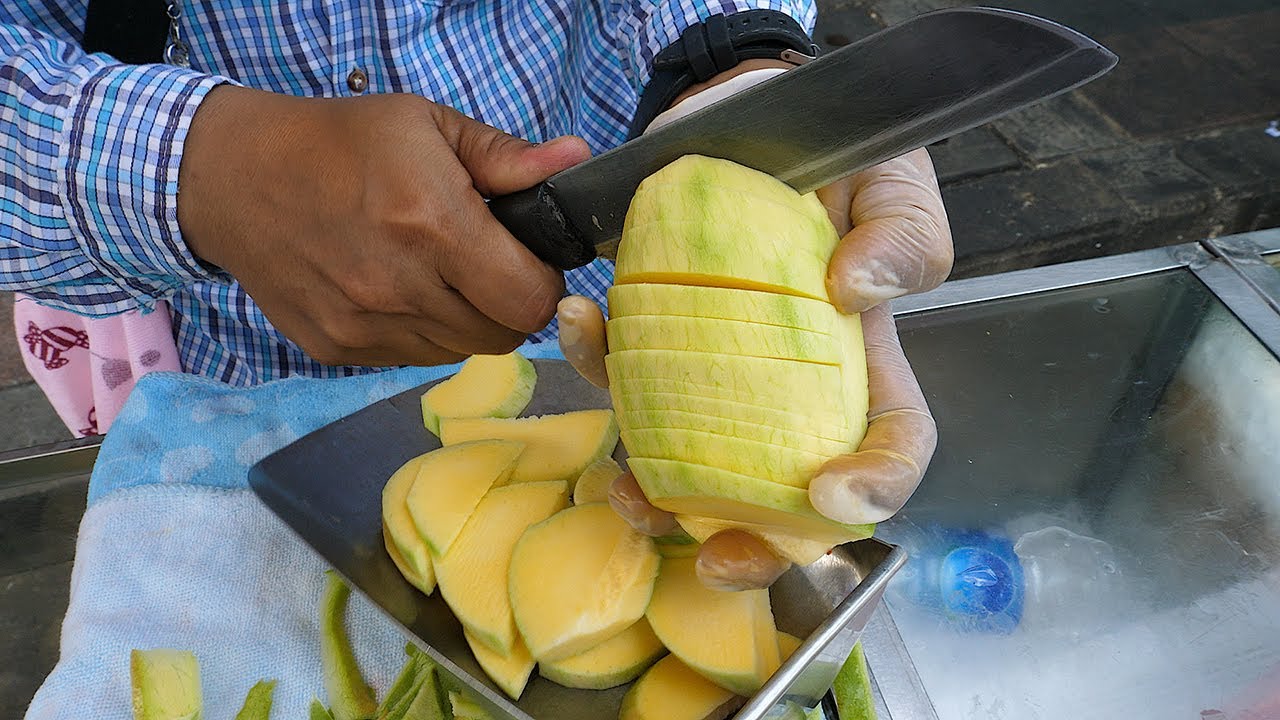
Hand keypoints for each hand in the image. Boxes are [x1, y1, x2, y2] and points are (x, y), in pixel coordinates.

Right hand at [177, 86, 590, 365]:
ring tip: (439, 271)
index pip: (529, 299)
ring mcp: (364, 326)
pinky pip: (413, 358)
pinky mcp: (338, 350)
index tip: (530, 258)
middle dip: (511, 304)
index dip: (543, 282)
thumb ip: (507, 156)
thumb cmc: (338, 142)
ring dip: (468, 320)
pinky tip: (398, 288)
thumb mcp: (426, 125)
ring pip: (460, 352)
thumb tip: (575, 162)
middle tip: (488, 264)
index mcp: (430, 223)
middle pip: (503, 336)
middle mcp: (398, 286)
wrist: (233, 178)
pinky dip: (423, 332)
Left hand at [558, 64, 950, 590]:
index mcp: (860, 356)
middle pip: (785, 488)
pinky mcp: (658, 329)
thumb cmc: (836, 152)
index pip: (891, 440)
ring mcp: (717, 362)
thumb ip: (902, 235)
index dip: (877, 486)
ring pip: (689, 453)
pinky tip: (577, 319)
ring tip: (623, 484)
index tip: (833, 498)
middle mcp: (787, 379)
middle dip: (755, 541)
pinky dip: (591, 355)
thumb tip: (857, 291)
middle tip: (717, 555)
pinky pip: (622, 365)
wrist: (752, 112)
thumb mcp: (893, 180)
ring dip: (654, 488)